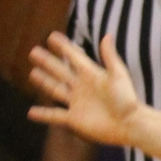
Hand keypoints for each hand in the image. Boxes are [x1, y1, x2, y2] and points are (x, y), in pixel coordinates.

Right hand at [27, 34, 143, 147]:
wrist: (130, 125)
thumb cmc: (127, 100)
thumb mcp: (118, 76)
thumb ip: (110, 57)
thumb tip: (107, 35)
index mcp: (91, 75)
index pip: (74, 57)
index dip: (64, 47)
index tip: (52, 36)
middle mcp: (81, 87)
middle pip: (60, 71)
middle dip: (48, 62)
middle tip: (34, 52)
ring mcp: (77, 103)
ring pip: (55, 90)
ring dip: (44, 82)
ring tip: (33, 73)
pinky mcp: (74, 119)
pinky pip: (54, 116)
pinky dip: (42, 115)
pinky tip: (30, 113)